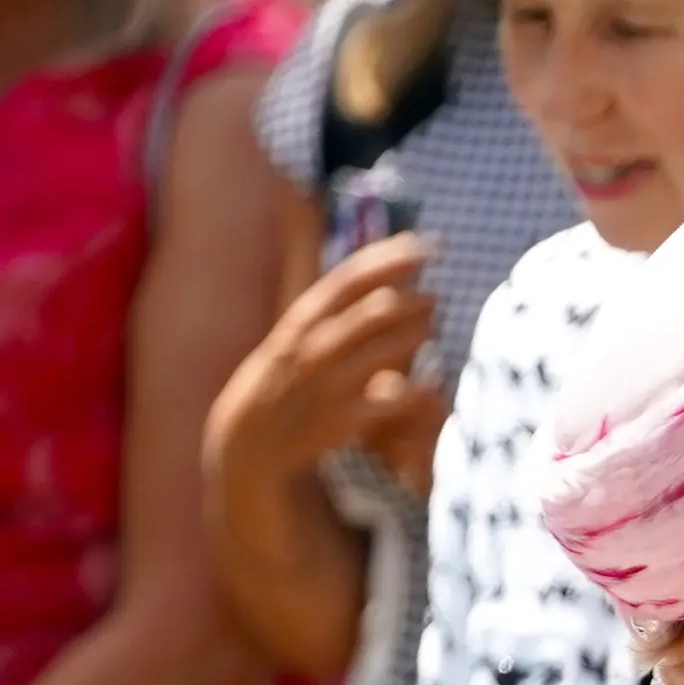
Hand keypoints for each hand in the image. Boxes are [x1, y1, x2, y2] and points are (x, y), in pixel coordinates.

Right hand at [207, 233, 446, 489]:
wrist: (247, 439)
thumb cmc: (280, 383)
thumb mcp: (294, 337)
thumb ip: (331, 311)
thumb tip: (371, 277)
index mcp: (300, 322)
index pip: (347, 280)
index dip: (386, 260)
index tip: (422, 245)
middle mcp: (310, 347)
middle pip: (365, 312)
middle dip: (405, 297)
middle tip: (436, 292)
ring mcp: (323, 384)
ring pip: (375, 352)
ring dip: (411, 336)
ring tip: (436, 326)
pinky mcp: (337, 422)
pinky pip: (380, 405)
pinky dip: (407, 394)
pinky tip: (432, 387)